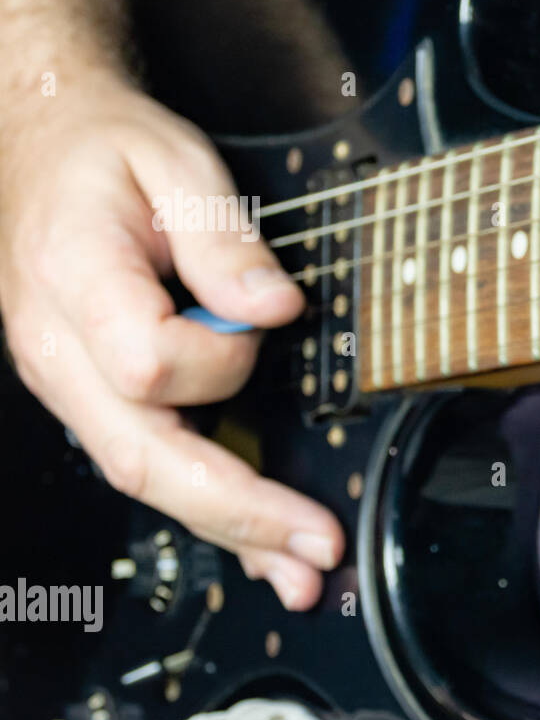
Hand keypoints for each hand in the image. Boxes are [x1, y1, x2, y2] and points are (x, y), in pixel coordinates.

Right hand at [0, 76, 342, 609]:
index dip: (222, 358)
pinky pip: (151, 463)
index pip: (148, 362)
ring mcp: (70, 383)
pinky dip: (209, 509)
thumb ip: (224, 237)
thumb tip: (274, 308)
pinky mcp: (95, 396)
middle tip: (314, 547)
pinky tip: (257, 545)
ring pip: (145, 476)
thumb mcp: (174, 162)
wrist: (45, 148)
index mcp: (74, 282)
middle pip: (142, 457)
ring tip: (299, 571)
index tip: (266, 317)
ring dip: (228, 531)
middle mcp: (59, 351)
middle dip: (237, 511)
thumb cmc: (106, 153)